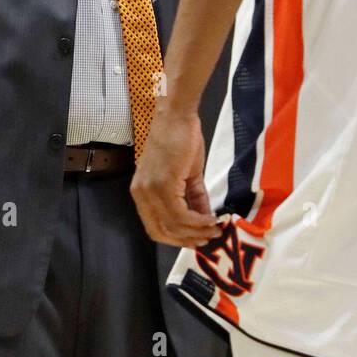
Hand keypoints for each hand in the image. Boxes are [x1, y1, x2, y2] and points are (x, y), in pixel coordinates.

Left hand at [131, 105, 220, 246]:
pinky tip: (211, 218)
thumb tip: (206, 220)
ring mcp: (150, 190)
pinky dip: (198, 221)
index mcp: (141, 192)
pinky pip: (180, 214)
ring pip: (173, 225)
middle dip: (186, 240)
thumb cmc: (181, 139)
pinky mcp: (163, 185)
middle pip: (161, 232)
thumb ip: (194, 199)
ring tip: (215, 229)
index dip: (176, 239)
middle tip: (208, 238)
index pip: (154, 228)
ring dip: (196, 231)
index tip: (196, 240)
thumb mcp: (187, 175)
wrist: (178, 116)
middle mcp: (141, 194)